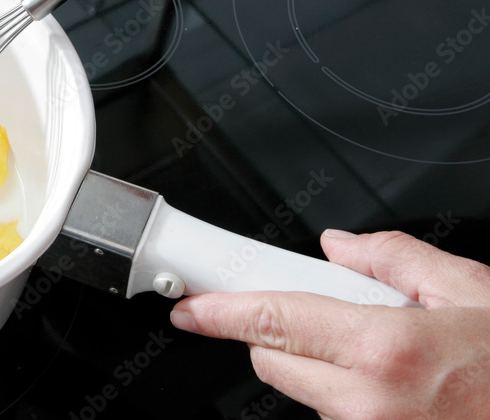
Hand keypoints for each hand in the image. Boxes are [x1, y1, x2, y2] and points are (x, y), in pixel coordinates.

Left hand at [169, 230, 489, 418]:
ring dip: (322, 368)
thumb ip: (391, 258)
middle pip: (273, 360)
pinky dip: (349, 397)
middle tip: (329, 316)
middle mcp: (369, 405)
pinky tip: (396, 386)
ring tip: (388, 358)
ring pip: (303, 394)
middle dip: (283, 331)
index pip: (274, 320)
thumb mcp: (468, 289)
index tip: (189, 306)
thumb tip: (337, 246)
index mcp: (385, 351)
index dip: (220, 309)